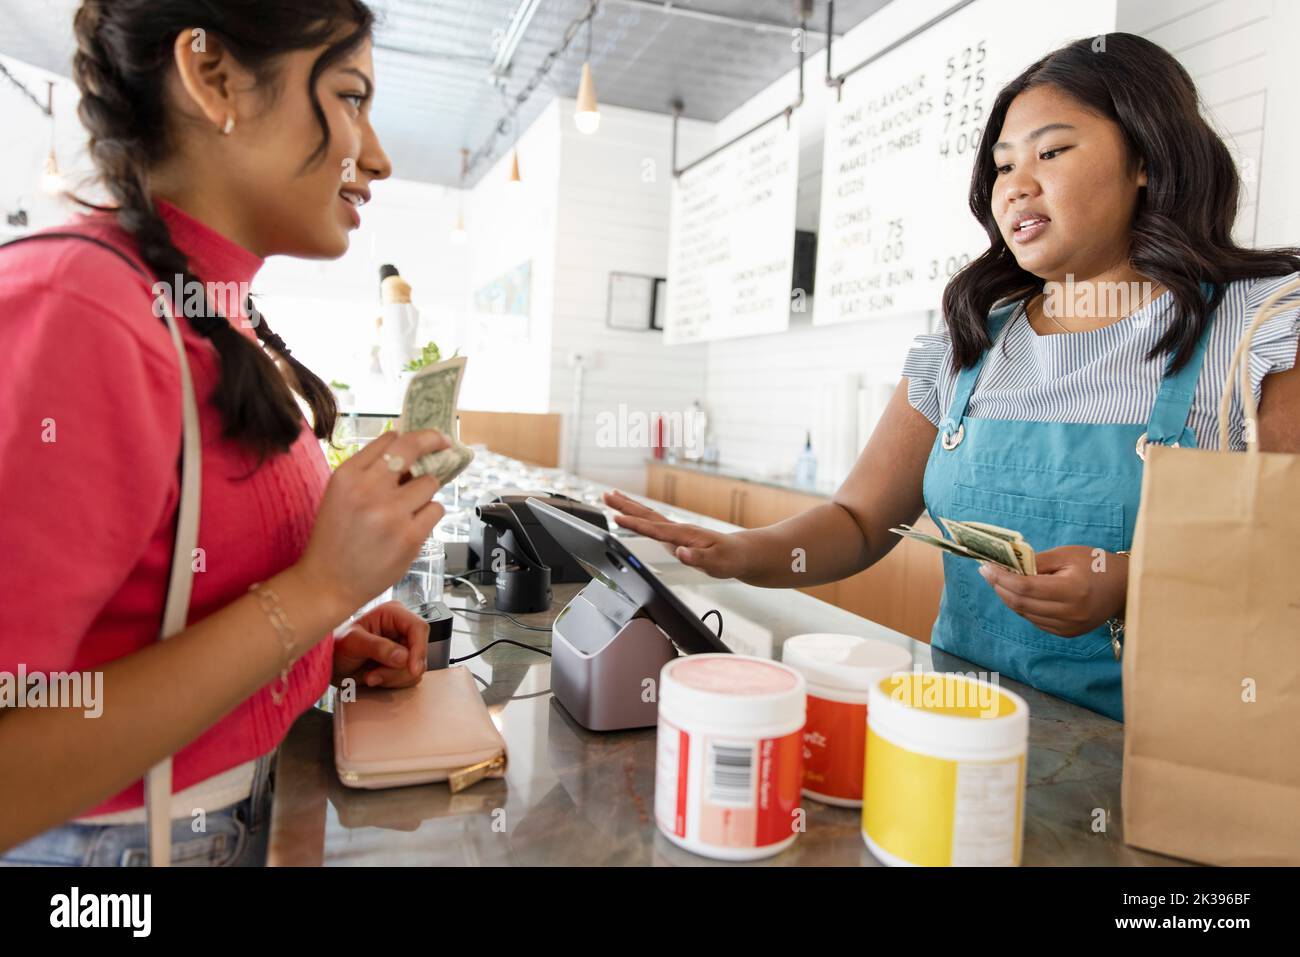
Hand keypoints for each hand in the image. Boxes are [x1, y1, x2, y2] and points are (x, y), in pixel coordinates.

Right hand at [297, 429, 448, 616]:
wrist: (328, 582)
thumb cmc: (335, 537)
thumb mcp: (339, 493)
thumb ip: (368, 468)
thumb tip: (404, 442)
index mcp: (347, 475)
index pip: (391, 440)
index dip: (415, 436)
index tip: (430, 437)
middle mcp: (368, 489)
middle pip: (413, 449)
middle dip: (434, 441)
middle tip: (445, 443)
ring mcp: (390, 513)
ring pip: (429, 483)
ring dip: (424, 493)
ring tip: (407, 509)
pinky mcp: (409, 537)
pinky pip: (436, 509)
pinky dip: (428, 515)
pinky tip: (411, 526)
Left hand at [333, 601, 428, 688]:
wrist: (329, 664)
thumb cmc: (337, 646)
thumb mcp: (353, 642)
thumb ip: (378, 647)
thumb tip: (403, 657)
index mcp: (393, 613)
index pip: (419, 628)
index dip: (419, 649)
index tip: (413, 669)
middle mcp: (401, 628)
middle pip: (419, 651)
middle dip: (398, 669)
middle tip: (375, 675)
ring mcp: (403, 646)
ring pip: (416, 667)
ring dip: (393, 677)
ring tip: (371, 676)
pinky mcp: (402, 663)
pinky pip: (409, 677)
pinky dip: (393, 682)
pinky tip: (375, 678)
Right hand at [602, 489, 748, 579]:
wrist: (742, 553)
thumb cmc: (730, 558)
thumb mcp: (717, 563)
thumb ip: (697, 558)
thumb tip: (680, 553)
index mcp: (684, 534)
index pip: (654, 529)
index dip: (634, 524)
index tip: (616, 518)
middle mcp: (677, 529)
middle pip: (646, 514)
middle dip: (625, 505)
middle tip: (605, 495)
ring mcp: (676, 531)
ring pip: (648, 515)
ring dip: (629, 506)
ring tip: (611, 496)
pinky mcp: (676, 536)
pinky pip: (653, 523)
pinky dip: (639, 516)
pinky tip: (632, 515)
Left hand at [978, 545, 1127, 636]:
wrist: (1126, 589)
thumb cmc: (1097, 565)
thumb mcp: (1067, 555)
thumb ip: (1037, 561)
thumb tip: (1006, 564)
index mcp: (1072, 591)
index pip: (1025, 588)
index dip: (1002, 578)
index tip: (986, 567)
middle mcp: (1070, 613)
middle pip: (1021, 604)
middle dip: (999, 587)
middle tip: (987, 573)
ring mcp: (1068, 627)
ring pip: (1025, 614)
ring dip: (1008, 598)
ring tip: (999, 580)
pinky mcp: (1067, 633)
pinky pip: (1036, 620)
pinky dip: (1023, 607)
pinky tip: (1018, 593)